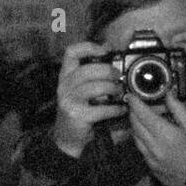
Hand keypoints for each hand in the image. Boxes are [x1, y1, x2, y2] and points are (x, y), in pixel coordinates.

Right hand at [51, 42, 127, 159]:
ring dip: (113, 89)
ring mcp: (69, 101)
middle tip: (118, 77)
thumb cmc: (80, 112)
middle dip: (108, 71)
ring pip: (95, 87)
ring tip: (120, 93)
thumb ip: (94, 77)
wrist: (68, 139)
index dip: (88, 47)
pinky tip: (121, 110)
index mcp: (65, 76)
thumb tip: (114, 59)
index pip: (71, 53)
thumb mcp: (82, 91)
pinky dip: (115, 109)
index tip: (105, 50)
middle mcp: (64, 86)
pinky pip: (101, 109)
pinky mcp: (77, 115)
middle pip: (87, 69)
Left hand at [127, 91, 185, 185]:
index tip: (131, 96)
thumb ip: (179, 111)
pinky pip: (140, 149)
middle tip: (136, 105)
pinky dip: (140, 139)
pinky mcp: (150, 167)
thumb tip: (168, 96)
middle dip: (133, 112)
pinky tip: (148, 136)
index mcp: (166, 134)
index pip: (143, 114)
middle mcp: (154, 146)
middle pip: (135, 124)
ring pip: (135, 137)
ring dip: (135, 126)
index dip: (134, 103)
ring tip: (142, 119)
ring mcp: (150, 158)